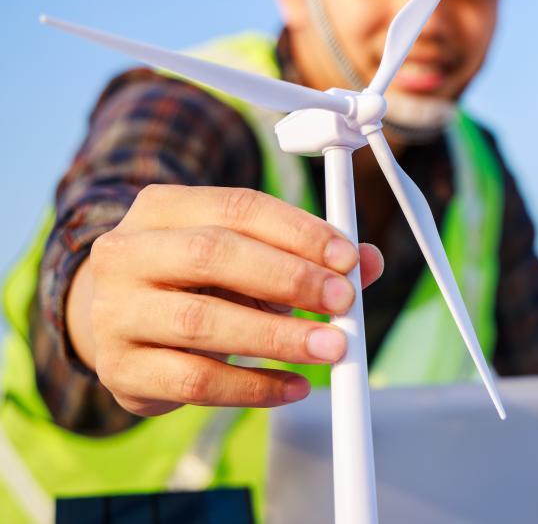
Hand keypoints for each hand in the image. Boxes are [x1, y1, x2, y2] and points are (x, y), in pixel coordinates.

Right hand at [66, 185, 383, 416]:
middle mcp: (128, 253)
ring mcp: (116, 312)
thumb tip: (368, 262)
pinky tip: (294, 386)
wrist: (111, 319)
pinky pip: (195, 381)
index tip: (347, 257)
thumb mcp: (246, 255)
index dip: (298, 231)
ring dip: (278, 337)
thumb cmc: (192, 281)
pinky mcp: (121, 369)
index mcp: (162, 207)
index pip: (238, 207)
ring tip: (330, 347)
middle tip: (343, 302)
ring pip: (202, 321)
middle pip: (213, 255)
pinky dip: (253, 386)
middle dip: (289, 278)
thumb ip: (308, 256)